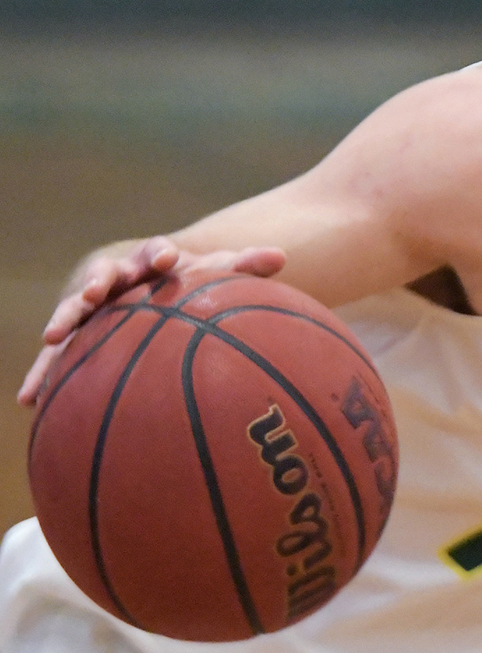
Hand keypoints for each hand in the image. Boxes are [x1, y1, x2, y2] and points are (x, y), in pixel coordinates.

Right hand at [17, 237, 286, 406]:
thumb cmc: (192, 281)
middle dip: (98, 282)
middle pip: (104, 276)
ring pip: (74, 312)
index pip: (156, 253)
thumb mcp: (218, 273)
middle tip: (95, 291)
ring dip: (65, 319)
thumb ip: (246, 265)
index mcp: (152, 262)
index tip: (170, 257)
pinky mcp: (78, 334)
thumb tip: (281, 255)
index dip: (160, 254)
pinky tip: (30, 399)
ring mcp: (94, 306)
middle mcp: (117, 279)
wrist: (159, 288)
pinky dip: (45, 373)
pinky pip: (60, 355)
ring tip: (53, 335)